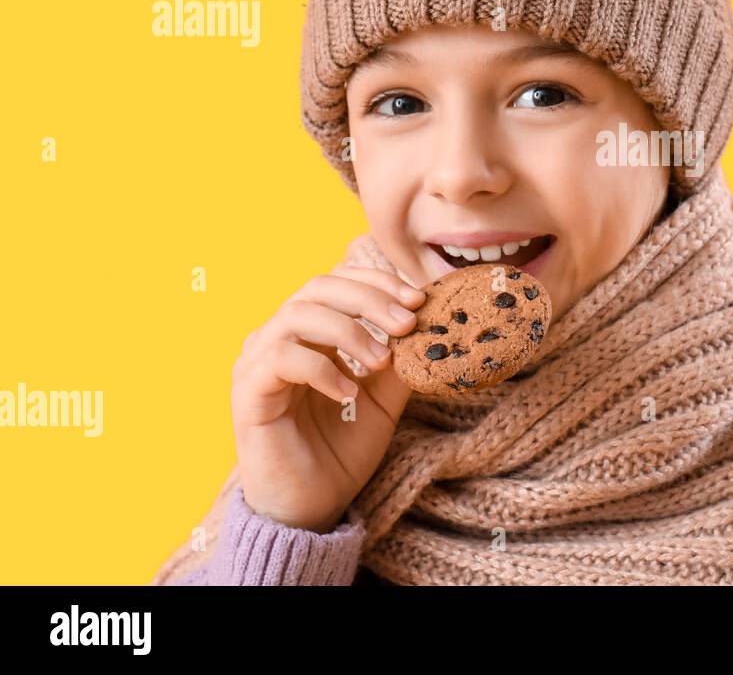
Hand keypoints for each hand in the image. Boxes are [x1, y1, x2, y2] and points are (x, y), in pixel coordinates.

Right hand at [230, 264, 427, 532]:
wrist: (312, 507)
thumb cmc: (341, 450)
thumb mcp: (383, 399)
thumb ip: (398, 360)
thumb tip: (426, 321)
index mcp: (307, 333)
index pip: (338, 283)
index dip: (378, 283)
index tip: (418, 299)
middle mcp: (276, 339)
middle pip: (317, 287)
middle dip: (369, 298)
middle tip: (406, 322)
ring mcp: (256, 362)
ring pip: (297, 315)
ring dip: (348, 331)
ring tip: (381, 361)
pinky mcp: (247, 392)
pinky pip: (280, 358)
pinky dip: (321, 368)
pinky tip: (348, 393)